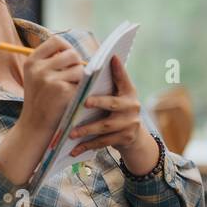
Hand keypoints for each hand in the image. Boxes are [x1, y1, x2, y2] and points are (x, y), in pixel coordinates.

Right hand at [14, 36, 85, 142]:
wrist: (34, 126)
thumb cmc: (40, 101)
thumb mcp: (35, 77)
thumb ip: (50, 61)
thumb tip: (74, 50)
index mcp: (31, 61)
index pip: (55, 41)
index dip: (67, 47)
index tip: (69, 58)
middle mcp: (39, 68)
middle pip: (72, 53)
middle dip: (77, 64)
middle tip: (74, 77)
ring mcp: (50, 80)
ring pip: (80, 69)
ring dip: (81, 79)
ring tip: (71, 90)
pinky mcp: (62, 91)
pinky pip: (83, 83)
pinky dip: (82, 89)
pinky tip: (73, 98)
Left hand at [67, 56, 158, 173]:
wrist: (134, 136)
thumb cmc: (119, 109)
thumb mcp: (119, 94)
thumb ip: (110, 82)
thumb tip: (96, 63)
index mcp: (129, 92)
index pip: (123, 79)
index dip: (118, 69)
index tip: (111, 57)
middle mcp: (132, 107)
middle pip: (113, 104)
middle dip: (98, 103)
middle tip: (84, 102)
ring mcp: (130, 124)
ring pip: (105, 127)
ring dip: (87, 130)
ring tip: (71, 132)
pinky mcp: (125, 139)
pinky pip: (103, 143)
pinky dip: (87, 145)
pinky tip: (74, 149)